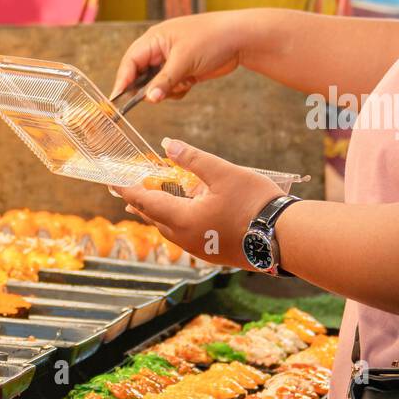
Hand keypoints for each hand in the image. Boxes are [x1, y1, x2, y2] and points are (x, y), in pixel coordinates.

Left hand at [111, 139, 282, 269]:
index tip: (112, 182)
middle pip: (154, 218)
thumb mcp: (223, 173)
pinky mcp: (212, 253)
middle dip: (141, 203)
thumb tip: (166, 144)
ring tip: (153, 201)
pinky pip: (186, 236)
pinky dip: (178, 222)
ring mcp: (199, 249)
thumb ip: (192, 159)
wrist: (285, 238)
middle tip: (128, 191)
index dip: (127, 189)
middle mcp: (185, 239)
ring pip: (170, 229)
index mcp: (183, 220)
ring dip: (159, 213)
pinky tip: (186, 213)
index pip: (146, 202)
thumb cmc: (255, 203)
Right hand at [112, 9, 266, 99]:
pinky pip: (170, 88)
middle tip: (156, 96)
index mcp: (154, 40)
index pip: (130, 61)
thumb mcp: (184, 60)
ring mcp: (171, 61)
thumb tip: (148, 99)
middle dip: (148, 88)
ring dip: (166, 90)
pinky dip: (178, 90)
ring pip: (156, 85)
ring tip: (183, 83)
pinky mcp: (183, 71)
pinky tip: (191, 83)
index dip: (123, 80)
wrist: (241, 38)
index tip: (118, 98)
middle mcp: (159, 50)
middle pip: (140, 75)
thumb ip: (164, 81)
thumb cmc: (212, 38)